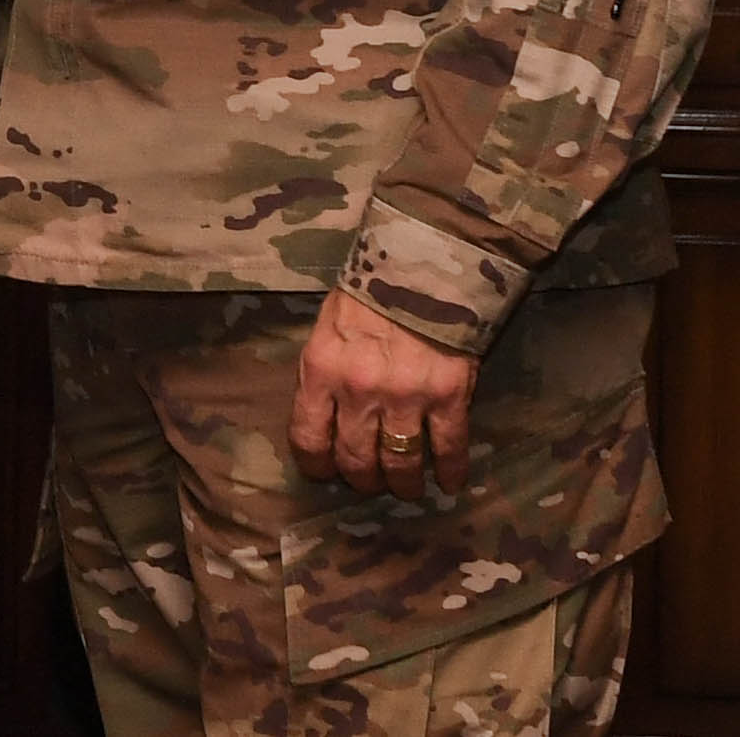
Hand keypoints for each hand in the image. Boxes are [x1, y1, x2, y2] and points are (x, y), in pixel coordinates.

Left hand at [290, 288, 478, 498]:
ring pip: (400, 463)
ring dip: (403, 484)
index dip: (316, 464)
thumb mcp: (326, 331)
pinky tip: (450, 482)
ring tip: (407, 489)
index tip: (325, 471)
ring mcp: (405, 398)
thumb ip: (323, 374)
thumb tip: (322, 415)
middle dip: (361, 480)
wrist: (421, 268)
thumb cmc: (367, 297)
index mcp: (321, 372)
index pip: (308, 437)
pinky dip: (451, 472)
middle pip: (355, 459)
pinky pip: (449, 449)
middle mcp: (358, 392)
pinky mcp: (448, 398)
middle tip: (370, 482)